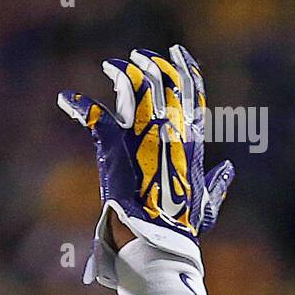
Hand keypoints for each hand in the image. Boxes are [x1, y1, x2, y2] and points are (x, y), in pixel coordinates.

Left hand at [58, 44, 233, 254]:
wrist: (156, 241)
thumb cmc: (182, 228)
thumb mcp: (206, 203)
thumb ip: (217, 183)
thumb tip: (228, 169)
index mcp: (192, 140)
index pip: (192, 93)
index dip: (185, 69)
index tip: (177, 54)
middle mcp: (169, 130)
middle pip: (162, 81)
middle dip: (150, 64)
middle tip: (138, 56)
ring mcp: (142, 135)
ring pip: (133, 87)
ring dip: (122, 73)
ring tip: (113, 66)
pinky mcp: (115, 147)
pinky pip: (94, 116)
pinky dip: (79, 105)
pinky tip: (66, 99)